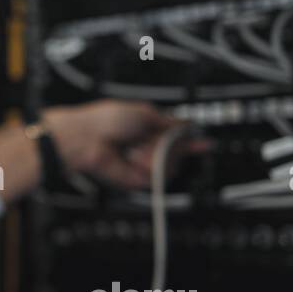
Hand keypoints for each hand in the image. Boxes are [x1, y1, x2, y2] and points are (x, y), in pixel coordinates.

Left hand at [41, 99, 208, 189]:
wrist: (87, 139)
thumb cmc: (107, 121)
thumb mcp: (143, 112)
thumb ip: (168, 120)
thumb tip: (186, 122)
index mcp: (150, 129)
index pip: (177, 137)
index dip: (191, 141)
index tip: (205, 143)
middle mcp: (149, 147)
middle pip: (179, 150)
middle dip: (167, 142)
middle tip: (149, 137)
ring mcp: (146, 164)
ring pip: (172, 162)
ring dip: (155, 151)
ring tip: (135, 147)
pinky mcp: (141, 179)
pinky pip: (160, 174)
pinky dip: (148, 163)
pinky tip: (134, 157)